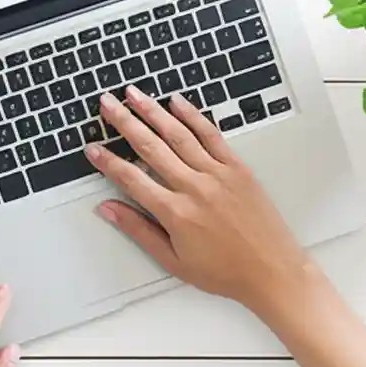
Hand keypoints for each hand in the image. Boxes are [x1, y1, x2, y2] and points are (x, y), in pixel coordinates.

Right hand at [85, 88, 309, 313]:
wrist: (272, 271)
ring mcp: (217, 174)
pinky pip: (211, 135)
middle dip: (125, 122)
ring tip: (134, 94)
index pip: (131, 178)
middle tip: (107, 103)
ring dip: (153, 111)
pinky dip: (193, 116)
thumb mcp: (173, 261)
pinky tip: (177, 102)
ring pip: (178, 134)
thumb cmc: (225, 272)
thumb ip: (138, 230)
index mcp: (175, 213)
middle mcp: (194, 187)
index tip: (93, 148)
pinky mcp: (237, 169)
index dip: (108, 161)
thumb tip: (108, 209)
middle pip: (150, 146)